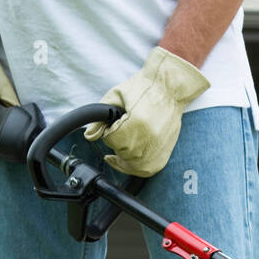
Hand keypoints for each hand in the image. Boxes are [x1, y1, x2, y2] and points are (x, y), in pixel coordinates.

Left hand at [85, 47, 209, 177]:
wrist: (170, 89)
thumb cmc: (144, 89)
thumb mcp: (116, 96)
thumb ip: (99, 117)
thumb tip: (89, 136)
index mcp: (137, 124)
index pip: (110, 139)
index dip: (108, 130)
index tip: (114, 122)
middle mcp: (148, 141)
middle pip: (120, 152)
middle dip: (117, 141)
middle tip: (124, 127)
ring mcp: (157, 152)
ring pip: (130, 165)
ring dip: (124, 154)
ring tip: (127, 139)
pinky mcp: (162, 158)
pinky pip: (143, 170)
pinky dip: (135, 165)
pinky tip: (132, 154)